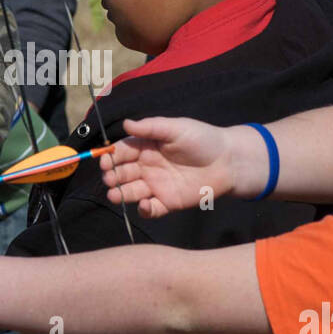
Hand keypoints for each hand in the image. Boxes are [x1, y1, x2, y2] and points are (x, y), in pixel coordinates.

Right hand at [100, 117, 250, 218]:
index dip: (111, 157)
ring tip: (114, 195)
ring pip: (132, 192)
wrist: (228, 161)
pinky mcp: (168, 202)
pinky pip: (151, 209)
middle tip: (109, 179)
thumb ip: (151, 127)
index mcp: (147, 147)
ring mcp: (157, 185)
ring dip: (121, 194)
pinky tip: (144, 204)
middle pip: (123, 173)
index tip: (104, 160)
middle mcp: (148, 167)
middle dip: (113, 176)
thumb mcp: (176, 128)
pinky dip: (145, 209)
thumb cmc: (202, 139)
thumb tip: (126, 123)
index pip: (122, 152)